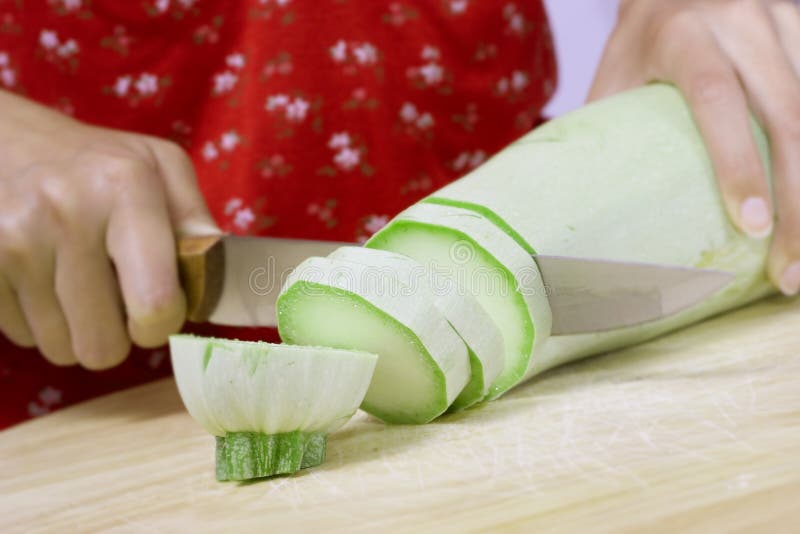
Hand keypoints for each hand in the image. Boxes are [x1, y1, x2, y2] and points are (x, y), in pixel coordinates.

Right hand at [0, 90, 218, 368]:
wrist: (2, 138)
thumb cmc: (97, 162)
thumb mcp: (159, 166)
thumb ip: (196, 221)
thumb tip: (218, 276)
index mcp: (125, 187)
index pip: (153, 306)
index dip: (161, 324)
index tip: (159, 310)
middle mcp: (65, 212)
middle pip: (102, 346)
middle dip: (117, 335)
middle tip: (114, 298)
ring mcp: (11, 240)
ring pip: (60, 350)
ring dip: (76, 330)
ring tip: (75, 282)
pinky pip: (22, 339)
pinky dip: (38, 321)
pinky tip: (40, 278)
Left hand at [589, 0, 799, 294]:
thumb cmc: (637, 48)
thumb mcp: (614, 79)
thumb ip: (609, 132)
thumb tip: (582, 214)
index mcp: (681, 34)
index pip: (714, 98)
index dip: (737, 162)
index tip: (752, 226)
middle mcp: (739, 21)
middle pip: (783, 114)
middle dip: (795, 201)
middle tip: (788, 271)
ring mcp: (779, 20)